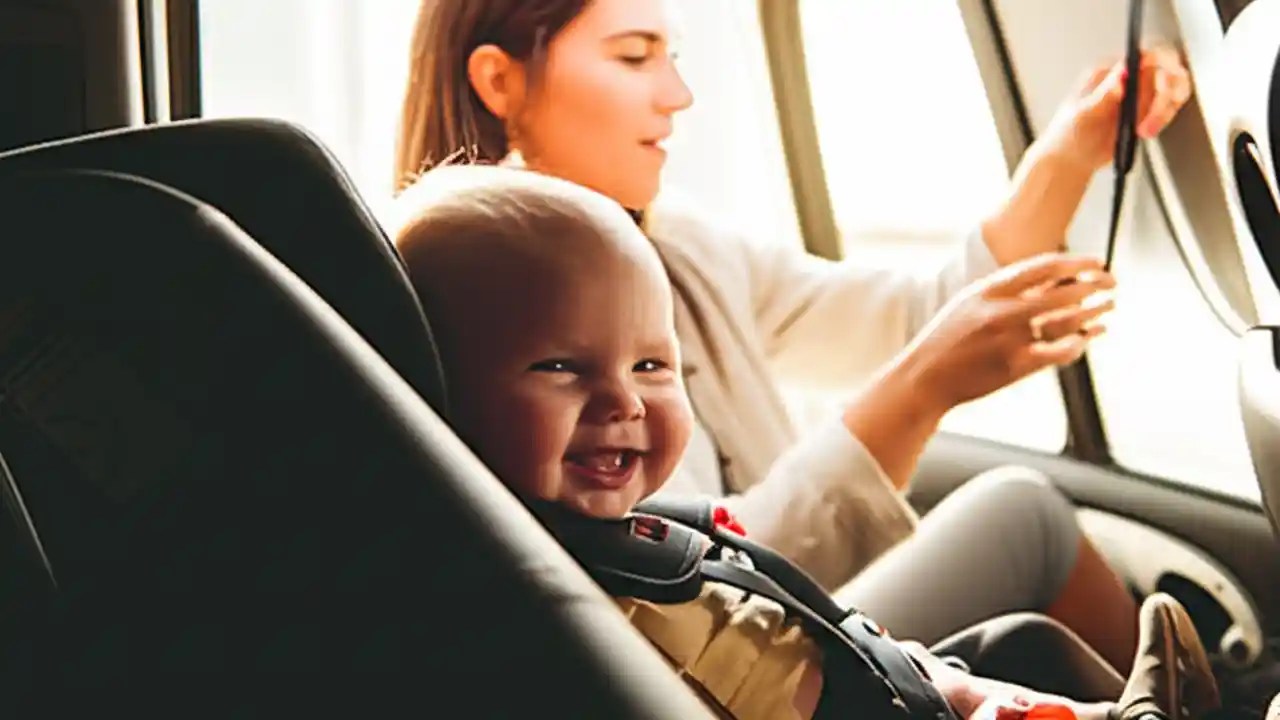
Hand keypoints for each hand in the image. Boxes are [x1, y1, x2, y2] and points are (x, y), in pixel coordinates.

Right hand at [900, 253, 1114, 413]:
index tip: (1097, 262)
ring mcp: (1009, 340)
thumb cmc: (948, 340)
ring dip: (1093, 312)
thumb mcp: (971, 303)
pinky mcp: (1015, 367)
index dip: (1077, 262)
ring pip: (1066, 321)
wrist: (925, 378)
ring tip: (1109, 306)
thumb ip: (1006, 291)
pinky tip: (1086, 339)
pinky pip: (1058, 352)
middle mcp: (1001, 311)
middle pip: (1062, 291)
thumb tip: (1049, 279)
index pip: (1044, 266)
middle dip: (1094, 284)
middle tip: (1111, 282)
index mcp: (989, 289)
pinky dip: (1077, 345)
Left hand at [1041, 45, 1192, 173]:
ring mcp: (1138, 93)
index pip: (1143, 55)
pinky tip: (1145, 133)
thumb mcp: (1083, 115)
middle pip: (1165, 69)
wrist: (1070, 161)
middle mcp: (1126, 78)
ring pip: (1172, 88)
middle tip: (1150, 119)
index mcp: (1108, 72)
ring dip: (1165, 110)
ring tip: (1143, 131)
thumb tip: (1123, 71)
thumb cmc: (1068, 136)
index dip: (1160, 65)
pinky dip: (1163, 119)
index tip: (1160, 85)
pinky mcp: (1146, 110)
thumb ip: (1104, 94)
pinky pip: (1168, 107)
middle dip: (1165, 94)